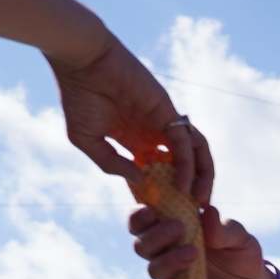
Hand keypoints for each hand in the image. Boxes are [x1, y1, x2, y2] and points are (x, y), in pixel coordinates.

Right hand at [48, 33, 210, 205]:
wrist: (83, 62)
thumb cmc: (78, 96)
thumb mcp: (86, 140)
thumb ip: (111, 164)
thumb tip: (139, 182)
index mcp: (135, 141)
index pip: (159, 173)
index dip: (165, 193)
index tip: (167, 216)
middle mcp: (153, 133)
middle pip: (184, 165)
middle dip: (193, 189)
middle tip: (195, 213)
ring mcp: (163, 123)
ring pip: (194, 154)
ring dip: (201, 178)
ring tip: (198, 202)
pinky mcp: (168, 112)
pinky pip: (185, 143)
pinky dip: (188, 165)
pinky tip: (184, 184)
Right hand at [130, 202, 274, 278]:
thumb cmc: (240, 251)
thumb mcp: (238, 235)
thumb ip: (223, 227)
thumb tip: (209, 212)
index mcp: (174, 231)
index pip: (143, 222)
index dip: (138, 216)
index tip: (149, 210)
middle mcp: (169, 254)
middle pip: (142, 246)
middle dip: (154, 235)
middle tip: (179, 227)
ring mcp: (178, 277)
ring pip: (155, 271)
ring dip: (169, 260)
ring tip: (193, 253)